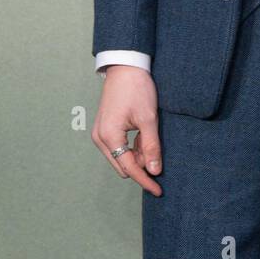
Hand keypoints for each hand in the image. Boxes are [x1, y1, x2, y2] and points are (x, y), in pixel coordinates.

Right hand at [91, 65, 162, 194]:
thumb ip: (151, 146)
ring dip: (137, 155)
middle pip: (123, 166)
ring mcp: (100, 134)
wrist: (125, 67)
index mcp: (109, 136)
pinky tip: (143, 135)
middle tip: (157, 153)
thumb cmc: (137, 89)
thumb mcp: (148, 118)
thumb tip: (154, 170)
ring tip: (150, 137)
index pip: (129, 168)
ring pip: (121, 158)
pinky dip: (132, 147)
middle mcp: (100, 138)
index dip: (145, 180)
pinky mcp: (105, 129)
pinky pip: (119, 147)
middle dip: (141, 166)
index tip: (159, 191)